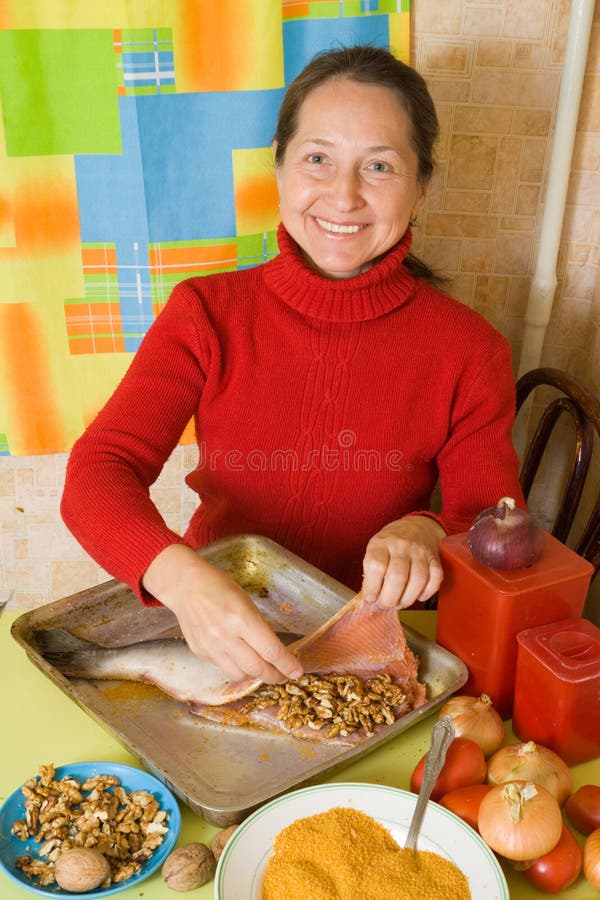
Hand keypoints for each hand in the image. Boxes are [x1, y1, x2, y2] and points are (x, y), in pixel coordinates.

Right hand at [142, 544, 303, 683]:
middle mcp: (226, 636)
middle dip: (275, 676)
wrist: (186, 585)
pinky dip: (237, 669)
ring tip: (263, 670)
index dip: (287, 665)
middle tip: (284, 676)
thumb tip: (274, 652)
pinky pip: (224, 669)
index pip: (271, 651)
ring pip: (240, 676)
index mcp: (242, 619)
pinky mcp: (200, 653)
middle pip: (258, 669)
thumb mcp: (246, 601)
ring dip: (255, 676)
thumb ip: (259, 628)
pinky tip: (241, 660)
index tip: (297, 672)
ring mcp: (211, 647)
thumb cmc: (219, 587)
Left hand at [361, 516, 444, 608]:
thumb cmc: (392, 542)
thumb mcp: (375, 547)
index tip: (370, 597)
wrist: (418, 526)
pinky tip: (418, 596)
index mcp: (382, 543)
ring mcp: (420, 552)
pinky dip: (427, 592)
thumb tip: (370, 597)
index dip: (371, 587)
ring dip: (407, 599)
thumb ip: (372, 569)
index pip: (375, 566)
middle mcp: (402, 546)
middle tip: (385, 604)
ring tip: (399, 603)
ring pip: (417, 581)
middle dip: (389, 599)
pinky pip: (435, 579)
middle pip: (397, 577)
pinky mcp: (435, 559)